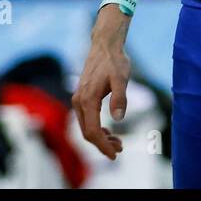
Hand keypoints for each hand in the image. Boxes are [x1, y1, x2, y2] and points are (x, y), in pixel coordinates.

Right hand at [72, 38, 131, 159]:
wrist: (105, 45)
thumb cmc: (115, 61)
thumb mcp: (121, 78)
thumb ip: (120, 98)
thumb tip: (118, 119)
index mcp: (87, 99)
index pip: (93, 131)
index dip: (103, 146)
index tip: (115, 155)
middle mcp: (79, 101)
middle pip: (87, 132)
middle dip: (102, 144)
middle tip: (120, 149)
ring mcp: (78, 99)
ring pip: (86, 127)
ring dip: (100, 138)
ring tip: (118, 142)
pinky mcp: (81, 97)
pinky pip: (86, 119)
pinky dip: (97, 128)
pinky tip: (108, 130)